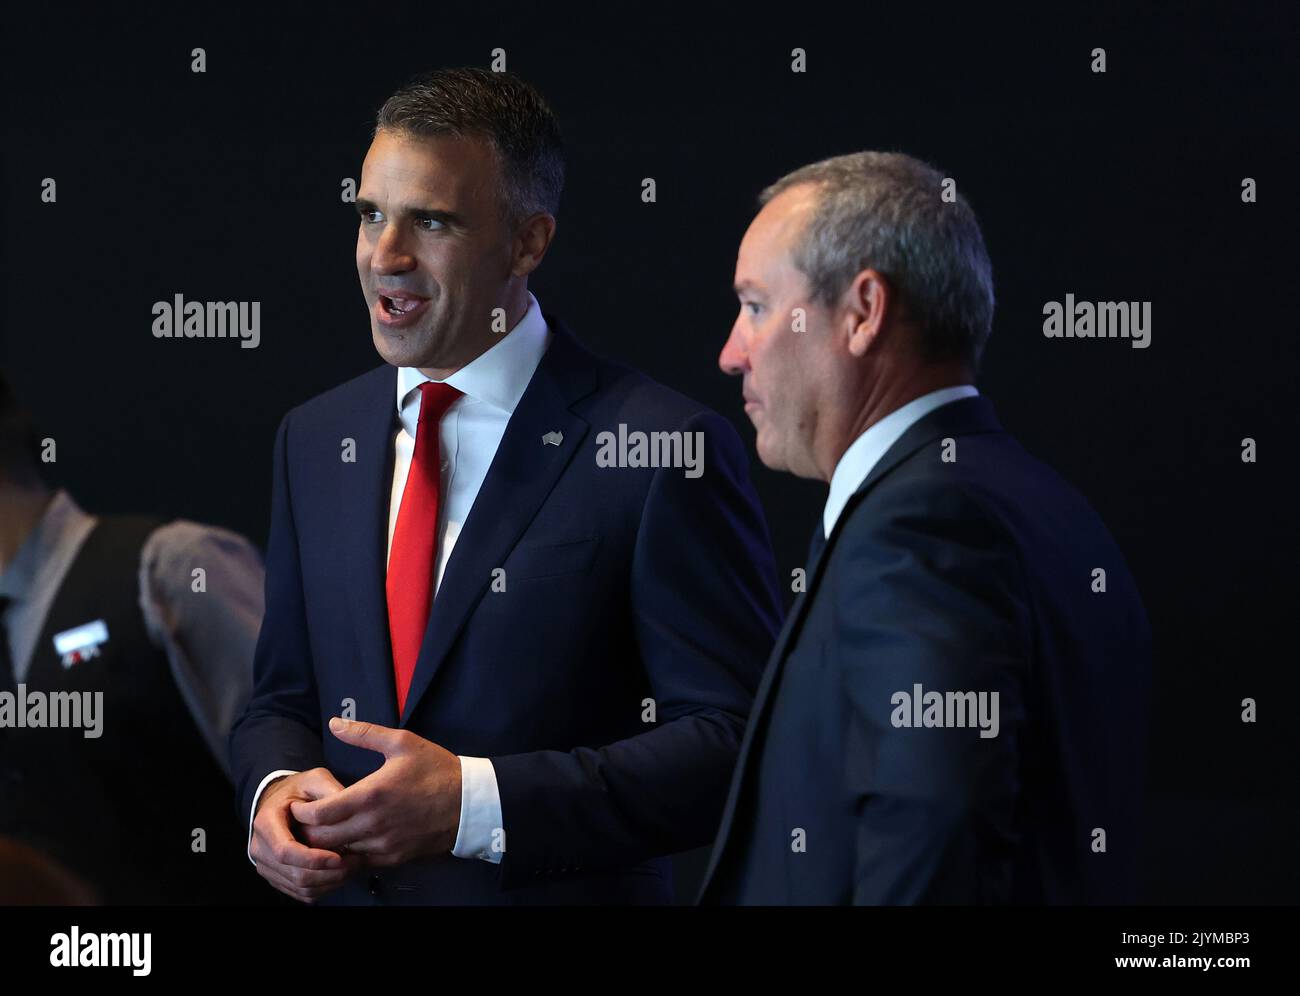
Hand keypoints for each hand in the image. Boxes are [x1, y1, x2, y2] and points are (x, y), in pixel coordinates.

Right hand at [250, 767, 363, 902]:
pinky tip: (340, 874)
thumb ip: (329, 789)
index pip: (285, 851)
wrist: (281, 802)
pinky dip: (323, 888)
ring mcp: (266, 866)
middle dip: (328, 873)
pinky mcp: (277, 877)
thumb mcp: (314, 779)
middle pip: (294, 874)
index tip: (339, 857)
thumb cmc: (299, 790)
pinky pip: (300, 893)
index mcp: (266, 823)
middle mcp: (260, 848)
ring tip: (353, 868)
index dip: (313, 859)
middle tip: (355, 863)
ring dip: (329, 882)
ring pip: (299, 887)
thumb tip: (347, 806)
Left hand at [289, 717, 462, 867]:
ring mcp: (383, 845)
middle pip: (323, 839)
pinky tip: (349, 839)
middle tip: (304, 820)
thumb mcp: (402, 742)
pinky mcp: (393, 858)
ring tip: (324, 829)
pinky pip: (359, 863)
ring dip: (327, 844)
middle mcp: (373, 824)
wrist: (470, 802)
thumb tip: (334, 723)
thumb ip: (364, 734)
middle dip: (307, 831)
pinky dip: (348, 854)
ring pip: (339, 853)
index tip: (298, 804)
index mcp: (371, 795)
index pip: (319, 814)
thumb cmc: (437, 769)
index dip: (301, 812)